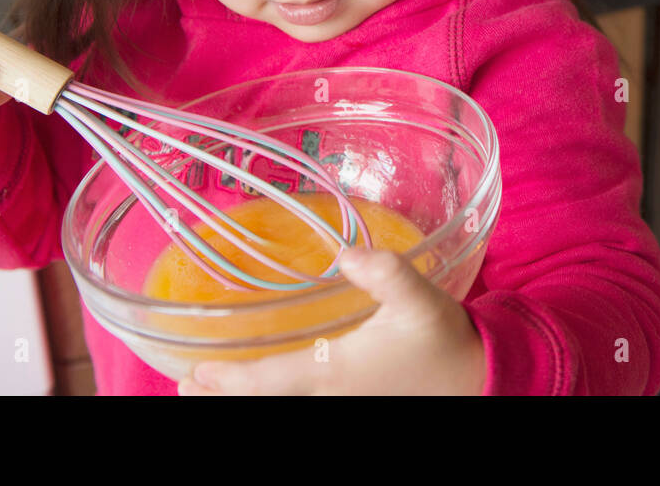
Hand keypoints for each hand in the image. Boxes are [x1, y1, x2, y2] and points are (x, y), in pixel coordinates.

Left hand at [178, 247, 486, 395]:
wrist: (476, 379)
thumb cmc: (442, 339)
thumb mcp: (420, 300)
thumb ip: (388, 274)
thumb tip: (349, 251)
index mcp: (334, 372)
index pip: (266, 381)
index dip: (227, 379)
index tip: (193, 373)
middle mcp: (329, 397)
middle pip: (263, 403)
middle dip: (221, 397)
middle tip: (184, 387)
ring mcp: (339, 406)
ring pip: (279, 408)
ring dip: (242, 400)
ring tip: (206, 391)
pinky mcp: (352, 404)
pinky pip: (299, 405)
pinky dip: (272, 398)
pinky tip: (266, 388)